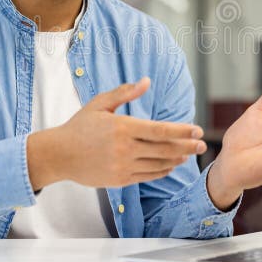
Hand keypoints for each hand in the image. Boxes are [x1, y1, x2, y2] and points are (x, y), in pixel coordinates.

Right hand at [26, 77, 206, 189]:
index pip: (160, 130)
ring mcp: (123, 166)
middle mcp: (125, 148)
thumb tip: (146, 81)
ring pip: (158, 164)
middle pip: (164, 149)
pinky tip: (171, 164)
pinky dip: (163, 170)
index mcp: (123, 127)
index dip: (182, 131)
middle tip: (203, 144)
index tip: (197, 129)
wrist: (59, 155)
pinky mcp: (120, 180)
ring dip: (177, 159)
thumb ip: (125, 93)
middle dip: (187, 146)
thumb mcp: (100, 104)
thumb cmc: (80, 126)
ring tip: (189, 153)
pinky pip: (148, 176)